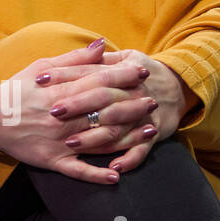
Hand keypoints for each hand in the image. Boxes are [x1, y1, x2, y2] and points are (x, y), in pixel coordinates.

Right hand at [0, 38, 148, 184]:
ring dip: (126, 137)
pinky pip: (76, 170)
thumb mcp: (41, 67)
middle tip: (153, 100)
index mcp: (56, 91)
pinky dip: (96, 174)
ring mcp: (56, 140)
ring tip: (149, 130)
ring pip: (96, 139)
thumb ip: (73, 60)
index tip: (142, 70)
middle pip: (102, 110)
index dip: (122, 76)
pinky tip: (117, 175)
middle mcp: (59, 117)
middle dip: (131, 104)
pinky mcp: (51, 160)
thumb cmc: (17, 90)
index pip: (96, 81)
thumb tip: (101, 44)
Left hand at [39, 50, 196, 173]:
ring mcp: (142, 116)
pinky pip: (142, 150)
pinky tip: (113, 170)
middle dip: (77, 105)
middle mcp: (132, 93)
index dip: (64, 75)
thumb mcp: (123, 58)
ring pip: (118, 128)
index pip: (89, 72)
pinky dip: (129, 160)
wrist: (178, 86)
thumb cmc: (140, 71)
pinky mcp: (153, 133)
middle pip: (102, 99)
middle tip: (52, 111)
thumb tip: (73, 50)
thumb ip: (98, 56)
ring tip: (71, 143)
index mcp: (121, 72)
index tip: (41, 79)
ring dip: (95, 138)